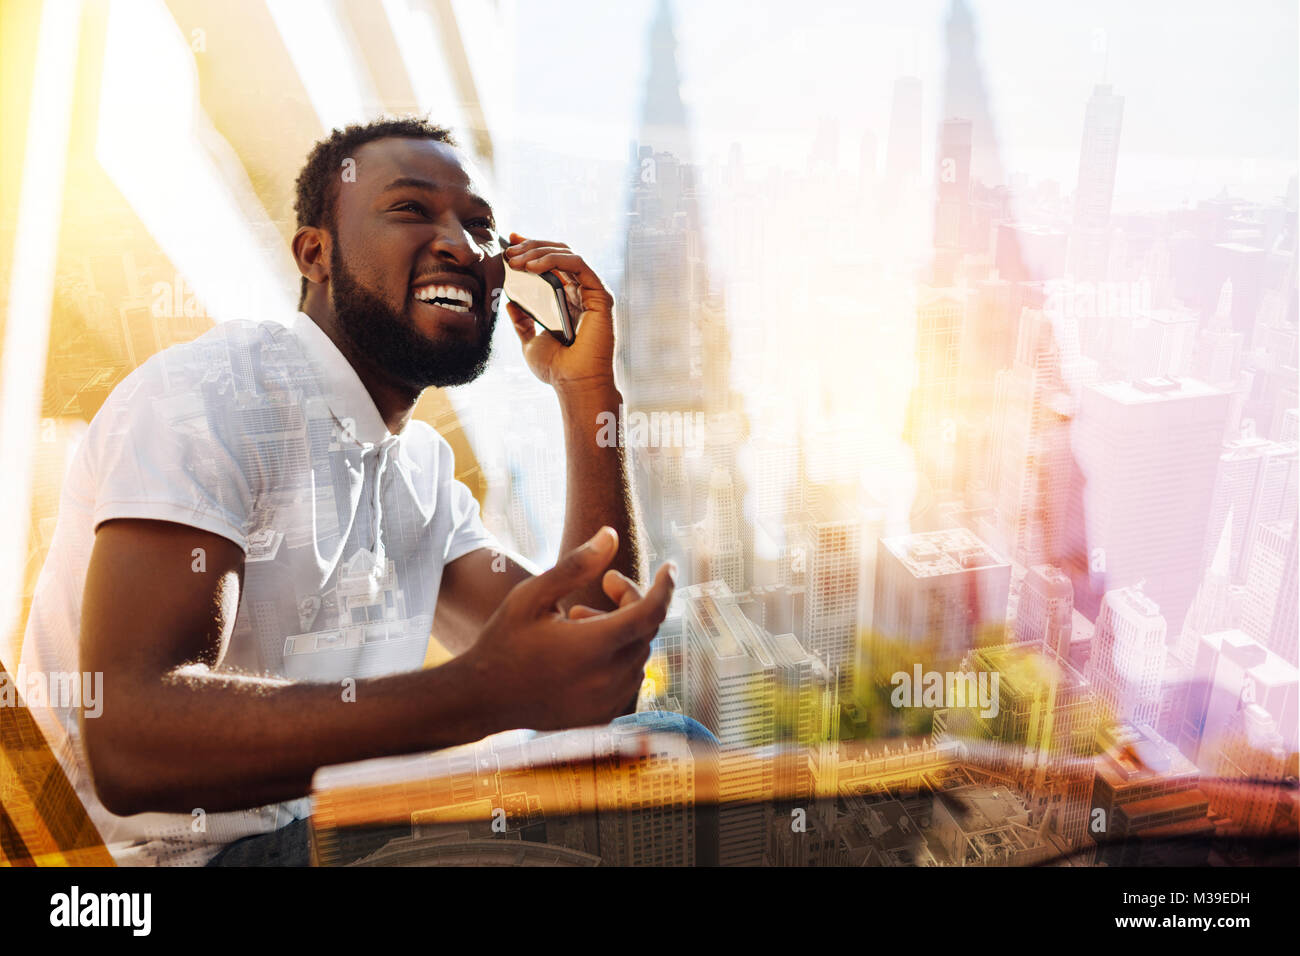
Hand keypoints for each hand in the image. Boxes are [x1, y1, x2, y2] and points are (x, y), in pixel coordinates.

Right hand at [463, 526, 676, 731]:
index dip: (665, 586)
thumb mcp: (533, 596)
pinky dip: (619, 657)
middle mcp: (608, 678)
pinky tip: (583, 651)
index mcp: (594, 645)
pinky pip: (629, 678)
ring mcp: (608, 701)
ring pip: (639, 654)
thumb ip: (576, 566)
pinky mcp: (604, 715)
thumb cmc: (504, 641)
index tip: (669, 566)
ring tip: (579, 620)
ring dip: (622, 630)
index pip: (651, 611)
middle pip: (645, 628)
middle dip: (630, 600)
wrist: (482, 699)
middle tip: (603, 583)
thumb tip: (611, 535)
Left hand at [502, 232, 616, 395]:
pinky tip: (533, 266)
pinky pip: (579, 265)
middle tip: (509, 252)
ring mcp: (592, 293)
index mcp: (568, 300)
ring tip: (516, 260)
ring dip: (538, 252)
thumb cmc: (556, 368)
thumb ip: (523, 322)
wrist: (573, 383)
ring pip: (568, 254)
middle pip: (559, 254)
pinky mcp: (600, 295)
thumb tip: (510, 302)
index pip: (552, 264)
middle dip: (531, 247)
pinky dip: (555, 260)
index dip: (532, 248)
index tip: (510, 241)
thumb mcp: (531, 341)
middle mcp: (582, 293)